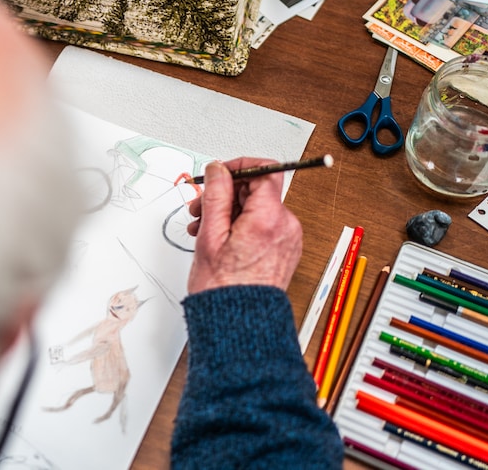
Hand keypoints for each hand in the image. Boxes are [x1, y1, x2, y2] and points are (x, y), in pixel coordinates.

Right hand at [185, 158, 302, 293]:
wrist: (238, 321)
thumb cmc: (224, 287)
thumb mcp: (211, 234)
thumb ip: (216, 195)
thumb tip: (219, 169)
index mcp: (269, 218)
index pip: (266, 170)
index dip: (240, 166)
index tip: (220, 173)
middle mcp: (285, 225)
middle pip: (257, 190)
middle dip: (226, 194)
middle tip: (200, 208)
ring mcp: (287, 238)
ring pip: (256, 209)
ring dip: (228, 212)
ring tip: (204, 228)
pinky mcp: (284, 249)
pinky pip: (262, 225)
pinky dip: (240, 225)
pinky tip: (218, 238)